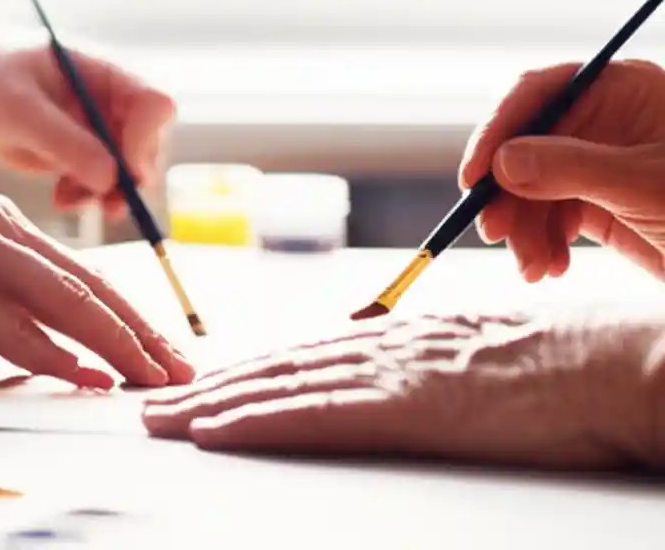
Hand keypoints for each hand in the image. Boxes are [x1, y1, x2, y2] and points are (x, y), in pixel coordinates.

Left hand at [0, 45, 174, 217]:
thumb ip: (65, 141)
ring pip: (123, 169)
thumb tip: (110, 178)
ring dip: (107, 192)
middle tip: (108, 206)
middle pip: (146, 142)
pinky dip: (85, 195)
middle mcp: (106, 100)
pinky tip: (60, 198)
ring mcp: (91, 127)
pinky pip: (95, 181)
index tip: (123, 171)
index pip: (153, 104)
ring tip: (70, 201)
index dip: (147, 139)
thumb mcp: (19, 109)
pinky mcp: (72, 151)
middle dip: (130, 177)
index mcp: (103, 73)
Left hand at [142, 309, 664, 469]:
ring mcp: (392, 374)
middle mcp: (385, 347)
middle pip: (276, 367)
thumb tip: (415, 383)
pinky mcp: (405, 407)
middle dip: (208, 388)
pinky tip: (212, 430)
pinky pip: (312, 416)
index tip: (202, 386)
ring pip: (278, 387)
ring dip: (209, 405)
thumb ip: (442, 367)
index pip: (306, 355)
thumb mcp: (493, 360)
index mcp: (406, 338)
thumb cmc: (577, 364)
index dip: (248, 372)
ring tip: (158, 419)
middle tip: (151, 404)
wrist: (622, 362)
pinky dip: (254, 421)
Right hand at [460, 60, 664, 280]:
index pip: (540, 92)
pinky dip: (540, 243)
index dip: (499, 130)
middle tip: (494, 232)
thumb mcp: (644, 184)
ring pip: (530, 186)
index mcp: (623, 88)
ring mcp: (598, 162)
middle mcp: (605, 119)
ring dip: (522, 228)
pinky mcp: (598, 203)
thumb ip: (571, 168)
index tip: (475, 176)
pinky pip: (547, 215)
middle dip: (507, 193)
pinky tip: (550, 266)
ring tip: (533, 267)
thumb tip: (501, 163)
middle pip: (525, 143)